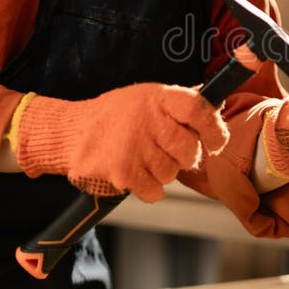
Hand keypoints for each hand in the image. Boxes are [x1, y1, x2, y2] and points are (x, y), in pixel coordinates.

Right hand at [15, 83, 228, 201]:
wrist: (71, 132)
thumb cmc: (117, 115)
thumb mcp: (147, 97)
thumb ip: (180, 103)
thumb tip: (217, 101)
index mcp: (159, 97)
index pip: (198, 109)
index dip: (214, 128)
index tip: (215, 142)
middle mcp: (148, 119)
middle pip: (189, 149)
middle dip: (185, 157)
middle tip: (169, 152)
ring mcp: (135, 146)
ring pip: (172, 173)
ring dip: (163, 172)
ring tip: (144, 158)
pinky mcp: (123, 171)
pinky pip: (155, 191)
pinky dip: (149, 189)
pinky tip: (135, 173)